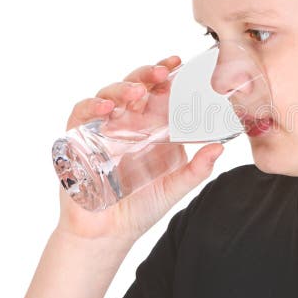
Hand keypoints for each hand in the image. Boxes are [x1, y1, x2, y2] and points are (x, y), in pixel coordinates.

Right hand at [54, 55, 223, 244]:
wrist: (108, 234)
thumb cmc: (141, 206)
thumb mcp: (175, 186)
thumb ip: (197, 169)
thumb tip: (219, 148)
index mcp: (150, 126)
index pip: (159, 93)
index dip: (167, 75)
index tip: (179, 64)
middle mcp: (126, 122)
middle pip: (135, 87)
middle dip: (147, 75)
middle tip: (162, 73)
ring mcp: (102, 129)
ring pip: (109, 95)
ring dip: (122, 89)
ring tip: (137, 92)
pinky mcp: (78, 140)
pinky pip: (81, 115)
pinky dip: (91, 107)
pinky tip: (106, 108)